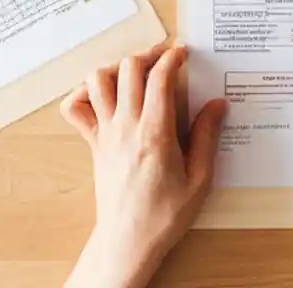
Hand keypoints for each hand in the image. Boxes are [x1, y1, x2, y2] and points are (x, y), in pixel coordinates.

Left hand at [61, 43, 227, 287]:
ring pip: (97, 80)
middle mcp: (126, 127)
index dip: (172, 58)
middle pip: (128, 69)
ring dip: (116, 67)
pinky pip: (74, 109)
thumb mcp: (200, 179)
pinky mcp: (93, 143)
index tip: (183, 54)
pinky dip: (82, 94)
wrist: (129, 240)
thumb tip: (218, 105)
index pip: (159, 78)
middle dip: (148, 54)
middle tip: (164, 58)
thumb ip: (207, 136)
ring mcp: (104, 133)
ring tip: (135, 72)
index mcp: (155, 133)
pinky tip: (101, 95)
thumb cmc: (165, 214)